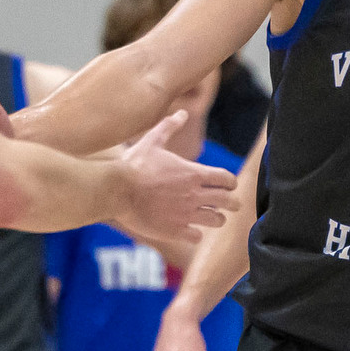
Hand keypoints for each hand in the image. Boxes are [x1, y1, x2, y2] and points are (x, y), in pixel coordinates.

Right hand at [110, 112, 238, 249]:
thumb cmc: (133, 165)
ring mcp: (186, 214)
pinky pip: (196, 237)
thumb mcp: (152, 140)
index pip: (226, 179)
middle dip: (233, 203)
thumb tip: (181, 112)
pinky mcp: (174, 231)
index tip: (229, 184)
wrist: (116, 190)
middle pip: (227, 201)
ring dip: (217, 218)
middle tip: (233, 204)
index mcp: (193, 174)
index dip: (230, 182)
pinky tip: (192, 231)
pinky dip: (196, 234)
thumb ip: (169, 127)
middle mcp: (194, 195)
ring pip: (216, 220)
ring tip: (214, 218)